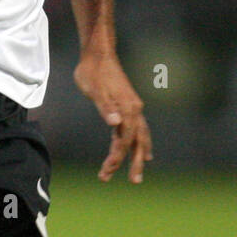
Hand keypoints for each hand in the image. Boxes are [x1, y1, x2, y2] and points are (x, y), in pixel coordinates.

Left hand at [73, 52, 152, 183]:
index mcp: (128, 108)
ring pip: (140, 137)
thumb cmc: (93, 72)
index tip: (106, 172)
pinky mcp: (128, 106)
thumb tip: (115, 123)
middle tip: (135, 182)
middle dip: (135, 163)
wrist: (98, 53)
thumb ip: (105, 106)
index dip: (116, 158)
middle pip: (137, 142)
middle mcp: (135, 110)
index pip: (124, 140)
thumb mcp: (94, 89)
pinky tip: (143, 153)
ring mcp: (133, 108)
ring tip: (138, 174)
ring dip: (138, 156)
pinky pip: (138, 130)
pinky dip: (139, 144)